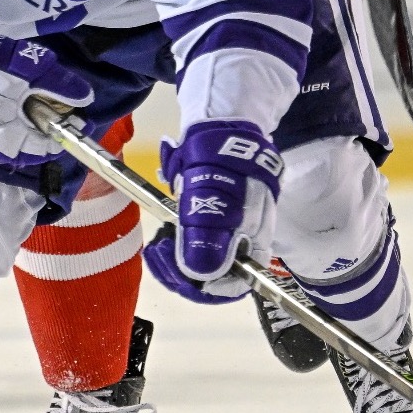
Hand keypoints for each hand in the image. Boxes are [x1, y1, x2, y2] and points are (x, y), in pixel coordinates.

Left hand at [151, 119, 280, 293]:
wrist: (222, 125)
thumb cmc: (222, 158)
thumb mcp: (213, 193)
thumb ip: (207, 233)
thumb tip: (200, 274)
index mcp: (253, 241)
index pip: (234, 284)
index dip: (204, 287)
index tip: (177, 272)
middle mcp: (244, 242)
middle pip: (214, 276)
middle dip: (183, 271)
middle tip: (159, 250)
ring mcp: (230, 230)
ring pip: (202, 260)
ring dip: (177, 256)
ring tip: (161, 239)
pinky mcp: (215, 219)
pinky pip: (195, 242)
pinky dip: (179, 240)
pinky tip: (167, 228)